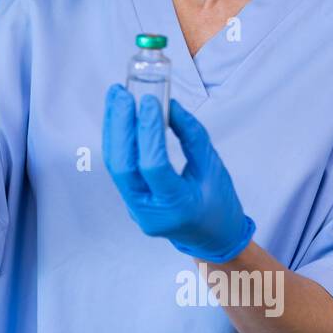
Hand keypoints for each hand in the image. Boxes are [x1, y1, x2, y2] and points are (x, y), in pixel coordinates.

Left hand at [102, 85, 254, 262]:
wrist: (213, 237)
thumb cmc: (219, 203)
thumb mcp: (213, 167)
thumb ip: (191, 135)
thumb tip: (169, 104)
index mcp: (178, 207)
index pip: (154, 166)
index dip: (148, 131)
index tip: (149, 100)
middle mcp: (150, 213)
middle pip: (123, 167)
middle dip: (119, 127)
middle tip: (121, 95)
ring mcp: (136, 209)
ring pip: (115, 166)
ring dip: (113, 129)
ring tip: (115, 97)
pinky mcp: (130, 201)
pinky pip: (118, 168)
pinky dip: (117, 140)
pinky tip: (117, 117)